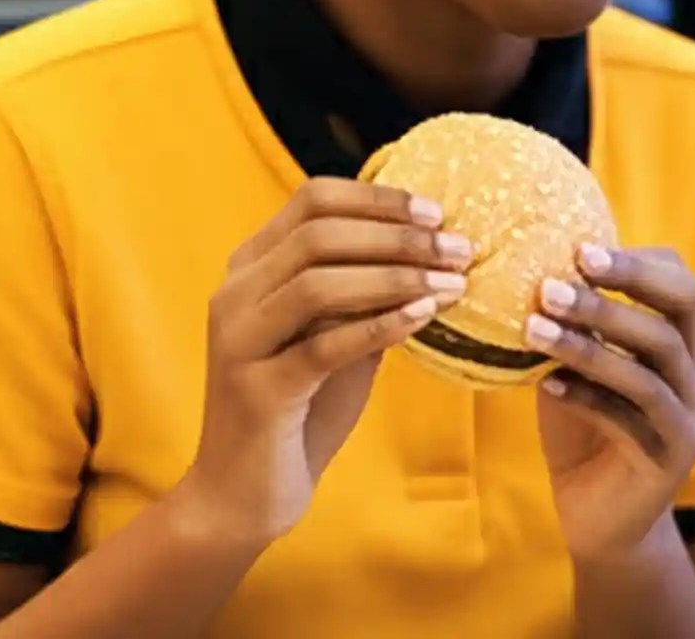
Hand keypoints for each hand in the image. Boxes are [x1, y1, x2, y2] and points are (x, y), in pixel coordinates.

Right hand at [184, 178, 471, 544]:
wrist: (244, 495)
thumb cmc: (299, 413)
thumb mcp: (339, 342)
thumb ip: (368, 297)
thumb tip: (436, 255)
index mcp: (251, 269)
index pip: (313, 201)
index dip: (379, 200)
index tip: (438, 213)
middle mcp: (235, 294)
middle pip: (318, 233)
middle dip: (397, 235)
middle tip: (459, 249)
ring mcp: (239, 340)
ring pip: (318, 281)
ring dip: (395, 275)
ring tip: (452, 282)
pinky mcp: (256, 390)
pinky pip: (324, 345)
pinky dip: (380, 324)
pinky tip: (424, 316)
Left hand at [529, 246, 694, 561]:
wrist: (601, 516)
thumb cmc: (583, 427)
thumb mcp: (576, 366)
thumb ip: (572, 325)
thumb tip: (532, 267)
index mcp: (681, 341)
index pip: (681, 283)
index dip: (637, 263)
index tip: (579, 249)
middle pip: (676, 314)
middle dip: (619, 290)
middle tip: (553, 282)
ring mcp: (688, 417)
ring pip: (647, 368)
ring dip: (587, 345)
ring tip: (532, 329)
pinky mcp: (668, 458)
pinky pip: (628, 419)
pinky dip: (584, 396)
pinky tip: (543, 384)